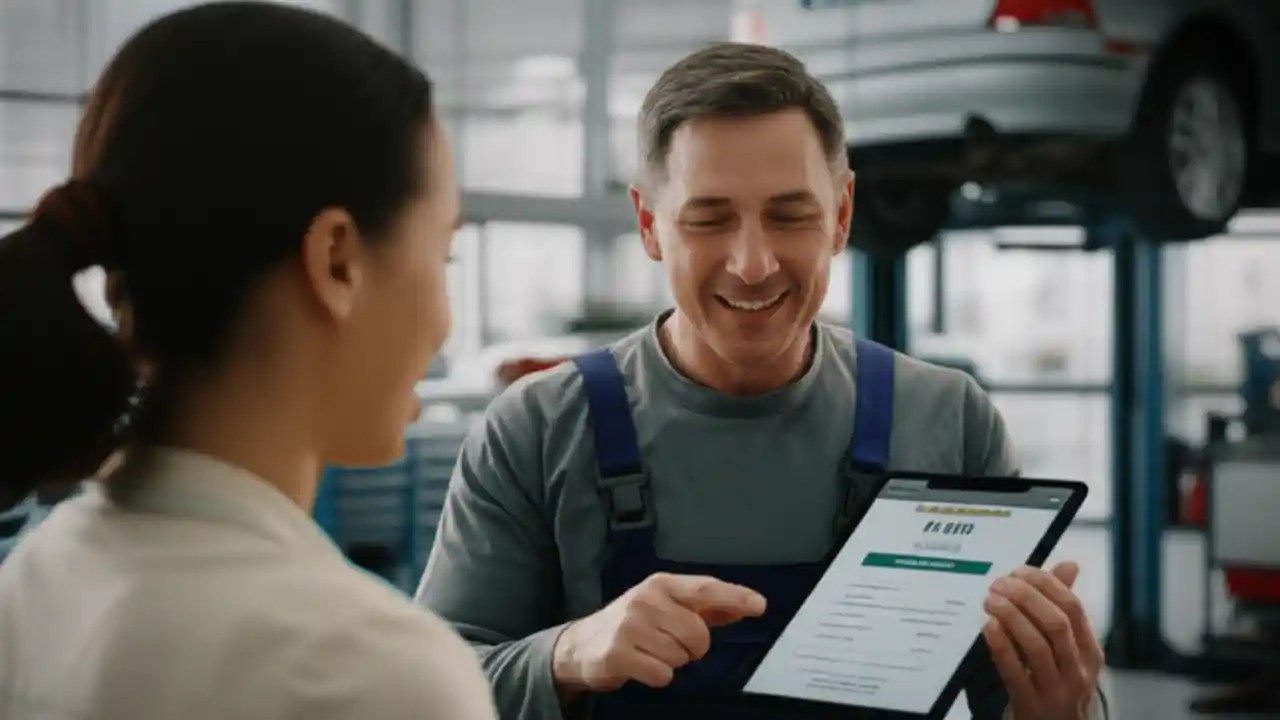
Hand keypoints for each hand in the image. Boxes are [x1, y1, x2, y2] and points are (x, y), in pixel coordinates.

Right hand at [552, 572, 766, 699]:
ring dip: (672, 662)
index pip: (705, 588)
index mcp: (661, 584)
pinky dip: (658, 676)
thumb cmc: (630, 623)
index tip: (758, 605)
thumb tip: (741, 608)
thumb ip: (705, 608)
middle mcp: (646, 600)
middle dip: (693, 647)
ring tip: (651, 652)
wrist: (580, 645)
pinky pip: (662, 674)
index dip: (735, 596)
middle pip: (698, 633)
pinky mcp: (619, 653)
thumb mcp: (664, 607)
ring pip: (681, 656)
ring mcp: (630, 626)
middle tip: (671, 643)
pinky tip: (642, 665)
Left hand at [983, 562, 1103, 719]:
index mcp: (1089, 651)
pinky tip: (988, 627)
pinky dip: (1001, 646)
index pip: (1073, 608)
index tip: (1019, 571)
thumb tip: (1069, 564)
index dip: (1045, 584)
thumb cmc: (1056, 683)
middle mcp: (1079, 670)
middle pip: (1056, 623)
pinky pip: (1015, 672)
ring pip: (1037, 646)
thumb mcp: (1065, 649)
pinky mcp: (1031, 706)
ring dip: (1011, 616)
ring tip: (990, 600)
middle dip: (1025, 597)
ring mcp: (1057, 691)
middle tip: (999, 584)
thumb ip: (1061, 608)